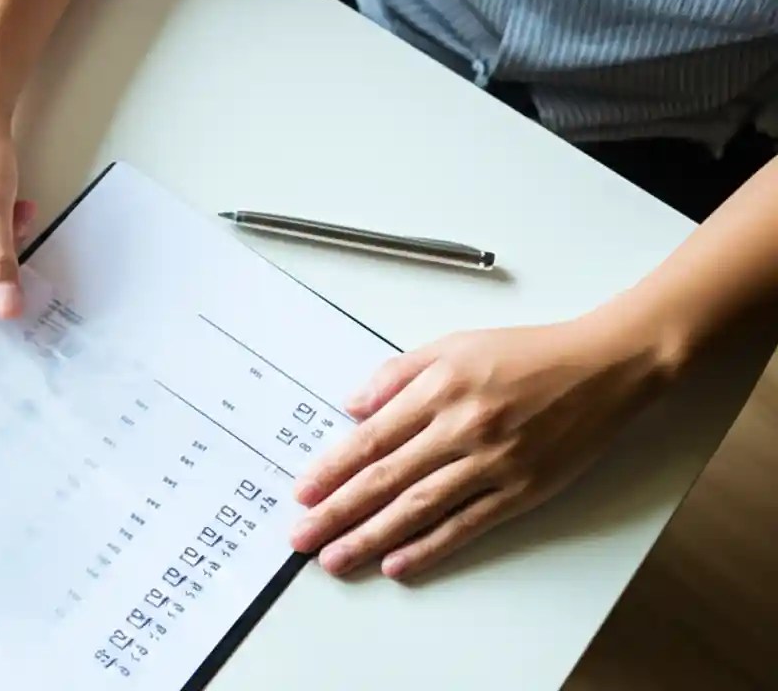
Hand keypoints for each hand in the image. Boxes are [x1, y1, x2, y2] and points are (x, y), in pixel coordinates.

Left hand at [289, 313, 681, 580]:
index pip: (371, 439)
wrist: (605, 367)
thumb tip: (353, 407)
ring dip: (371, 537)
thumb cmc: (529, 354)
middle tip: (302, 537)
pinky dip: (430, 546)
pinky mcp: (521, 490)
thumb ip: (398, 374)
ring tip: (337, 558)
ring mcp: (492, 463)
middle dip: (337, 512)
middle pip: (386, 478)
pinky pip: (466, 524)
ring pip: (418, 507)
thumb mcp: (454, 345)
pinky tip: (398, 563)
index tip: (303, 492)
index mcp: (439, 390)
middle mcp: (461, 428)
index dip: (332, 469)